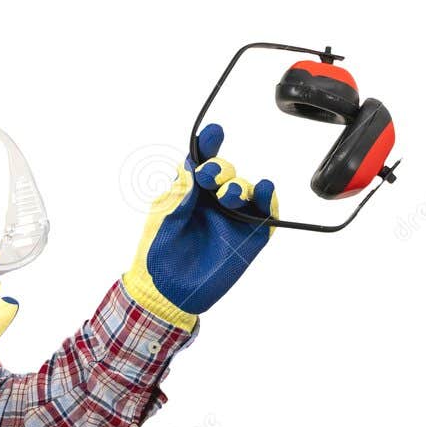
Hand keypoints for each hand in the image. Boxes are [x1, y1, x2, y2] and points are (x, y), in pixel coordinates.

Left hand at [121, 123, 277, 329]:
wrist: (167, 293)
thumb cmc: (156, 254)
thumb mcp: (163, 219)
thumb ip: (179, 193)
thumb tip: (192, 165)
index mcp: (189, 191)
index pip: (201, 161)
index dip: (208, 145)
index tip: (214, 133)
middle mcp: (213, 200)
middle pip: (225, 171)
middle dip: (221, 169)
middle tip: (210, 178)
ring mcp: (233, 217)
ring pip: (247, 189)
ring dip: (240, 185)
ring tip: (228, 195)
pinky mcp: (250, 236)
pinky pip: (266, 213)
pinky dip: (269, 199)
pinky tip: (264, 192)